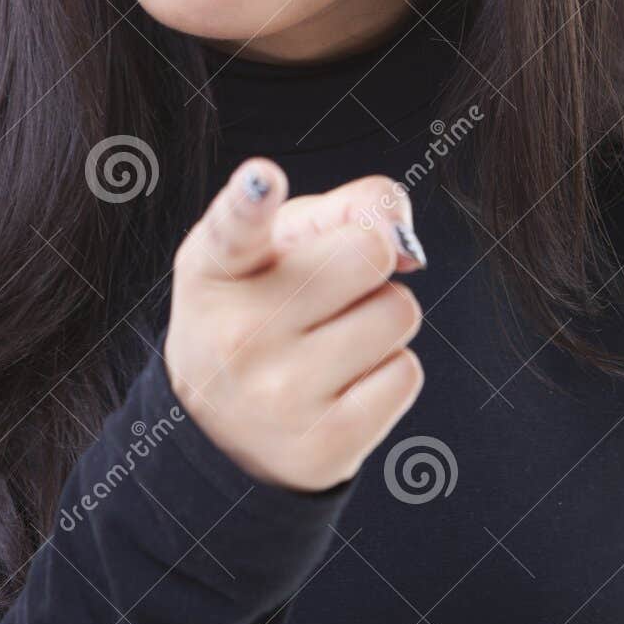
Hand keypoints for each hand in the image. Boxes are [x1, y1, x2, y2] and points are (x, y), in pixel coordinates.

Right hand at [163, 158, 424, 489]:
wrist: (226, 430)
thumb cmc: (265, 305)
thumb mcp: (278, 243)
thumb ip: (345, 208)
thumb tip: (406, 246)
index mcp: (216, 268)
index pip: (236, 226)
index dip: (251, 198)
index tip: (261, 179)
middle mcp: (239, 331)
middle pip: (370, 252)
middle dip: (368, 263)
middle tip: (329, 292)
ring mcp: (281, 393)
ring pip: (400, 312)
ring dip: (381, 319)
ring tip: (331, 340)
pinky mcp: (325, 443)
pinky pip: (406, 373)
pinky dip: (387, 372)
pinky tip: (341, 384)